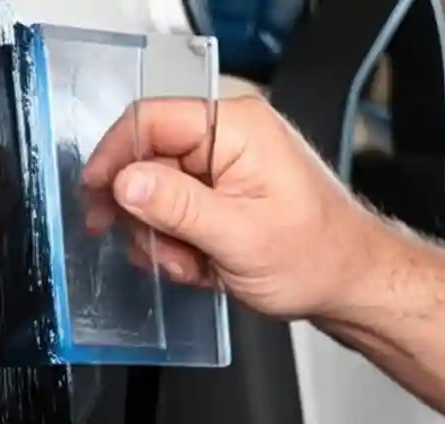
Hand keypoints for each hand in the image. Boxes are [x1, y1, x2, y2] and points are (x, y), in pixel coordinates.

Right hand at [81, 96, 389, 319]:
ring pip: (151, 193)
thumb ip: (177, 206)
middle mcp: (227, 137)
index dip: (114, 158)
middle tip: (155, 249)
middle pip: (144, 161)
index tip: (95, 196)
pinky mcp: (217, 191)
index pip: (149, 120)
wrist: (349, 283)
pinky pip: (169, 210)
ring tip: (193, 264)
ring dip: (161, 238)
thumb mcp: (239, 236)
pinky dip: (175, 244)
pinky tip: (200, 263)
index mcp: (236, 127)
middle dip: (144, 215)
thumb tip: (126, 181)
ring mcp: (221, 164)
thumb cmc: (317, 256)